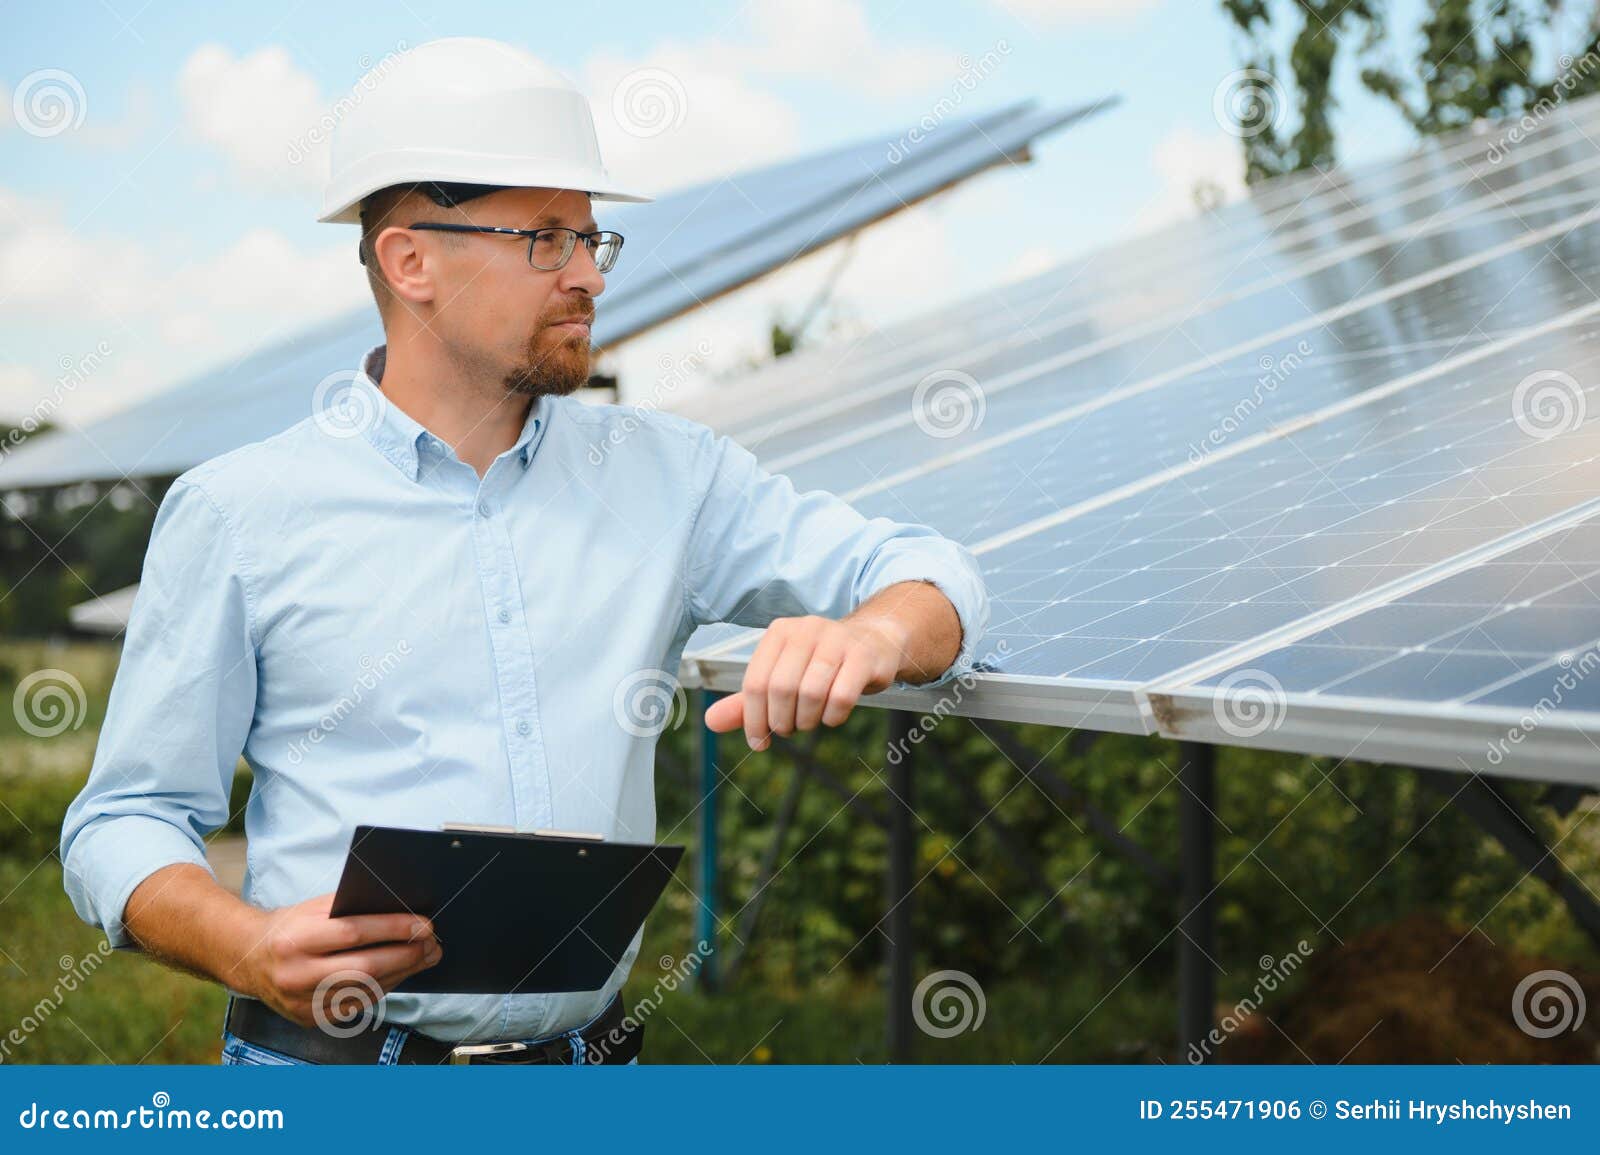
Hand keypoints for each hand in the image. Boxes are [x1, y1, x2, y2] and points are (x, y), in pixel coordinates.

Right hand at [236, 893, 440, 1028]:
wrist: (249, 960)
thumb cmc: (290, 926)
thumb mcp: (313, 908)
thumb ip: (352, 909)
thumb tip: (402, 910)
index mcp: (295, 939)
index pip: (354, 933)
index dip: (393, 929)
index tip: (424, 924)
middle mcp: (296, 974)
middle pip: (364, 968)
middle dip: (406, 955)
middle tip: (433, 944)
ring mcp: (301, 1003)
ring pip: (365, 990)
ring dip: (402, 973)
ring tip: (424, 957)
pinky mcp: (309, 1020)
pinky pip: (357, 1005)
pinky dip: (383, 988)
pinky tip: (399, 974)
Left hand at [703, 614, 905, 749]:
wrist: (875, 642)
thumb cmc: (821, 664)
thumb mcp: (781, 678)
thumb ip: (747, 701)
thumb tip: (710, 722)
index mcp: (779, 632)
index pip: (755, 682)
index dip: (752, 720)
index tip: (758, 741)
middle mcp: (806, 630)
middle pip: (780, 689)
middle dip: (782, 721)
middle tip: (789, 729)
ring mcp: (837, 640)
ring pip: (810, 694)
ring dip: (807, 720)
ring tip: (810, 721)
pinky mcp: (863, 657)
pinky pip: (841, 697)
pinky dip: (832, 717)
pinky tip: (832, 716)